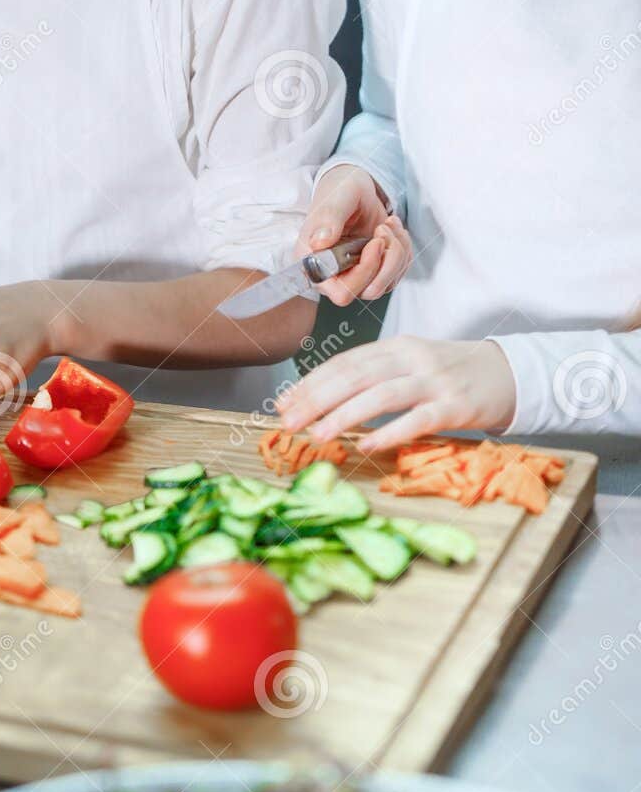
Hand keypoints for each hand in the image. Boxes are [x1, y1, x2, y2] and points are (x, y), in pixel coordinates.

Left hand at [276, 336, 515, 452]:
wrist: (509, 373)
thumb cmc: (449, 374)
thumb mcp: (409, 364)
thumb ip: (371, 376)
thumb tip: (321, 399)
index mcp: (396, 347)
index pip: (344, 362)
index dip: (310, 382)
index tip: (281, 403)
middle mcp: (412, 359)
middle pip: (356, 376)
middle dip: (316, 398)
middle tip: (287, 421)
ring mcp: (436, 381)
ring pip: (382, 395)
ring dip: (345, 415)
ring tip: (317, 435)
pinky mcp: (457, 405)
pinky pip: (418, 419)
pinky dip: (390, 432)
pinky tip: (365, 444)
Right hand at [296, 165, 412, 305]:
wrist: (353, 189)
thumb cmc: (338, 193)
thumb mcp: (333, 201)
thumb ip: (326, 220)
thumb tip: (319, 242)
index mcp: (316, 265)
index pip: (342, 292)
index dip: (364, 272)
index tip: (373, 242)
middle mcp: (335, 276)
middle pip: (371, 290)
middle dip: (387, 260)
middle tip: (382, 231)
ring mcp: (356, 275)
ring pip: (388, 282)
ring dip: (397, 250)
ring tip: (387, 225)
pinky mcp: (375, 271)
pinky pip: (399, 272)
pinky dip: (403, 248)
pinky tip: (391, 229)